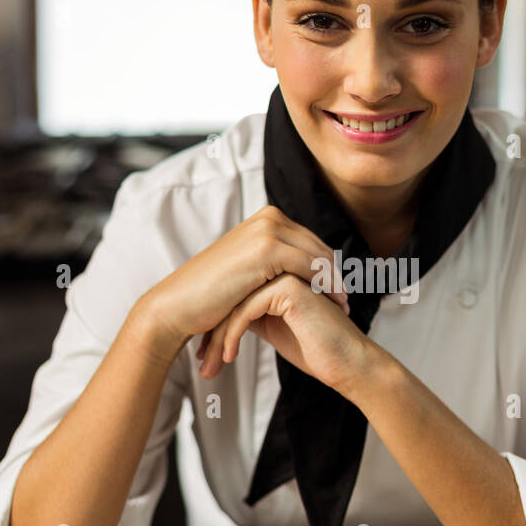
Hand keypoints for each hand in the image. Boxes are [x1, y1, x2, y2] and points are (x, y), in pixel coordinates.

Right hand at [136, 205, 348, 366]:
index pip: (312, 241)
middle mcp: (270, 217)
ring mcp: (268, 229)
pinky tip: (331, 305)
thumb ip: (274, 264)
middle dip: (336, 274)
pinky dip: (325, 285)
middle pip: (320, 246)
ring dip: (335, 282)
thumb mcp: (248, 271)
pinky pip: (311, 266)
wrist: (178, 305)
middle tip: (346, 302)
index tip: (340, 292)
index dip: (329, 267)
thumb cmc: (211, 296)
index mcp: (266, 218)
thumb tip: (304, 273)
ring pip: (320, 255)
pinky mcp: (267, 248)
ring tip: (342, 308)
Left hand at [196, 272, 373, 396]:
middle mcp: (282, 270)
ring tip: (209, 368)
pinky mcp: (289, 287)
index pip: (236, 297)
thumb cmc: (315, 350)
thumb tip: (220, 317)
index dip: (216, 327)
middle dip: (213, 334)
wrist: (347, 363)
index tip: (203, 355)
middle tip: (201, 364)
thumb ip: (253, 313)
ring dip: (218, 339)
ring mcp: (287, 274)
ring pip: (236, 304)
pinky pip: (247, 310)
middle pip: (233, 299)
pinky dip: (232, 336)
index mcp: (280, 276)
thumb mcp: (273, 328)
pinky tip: (228, 357)